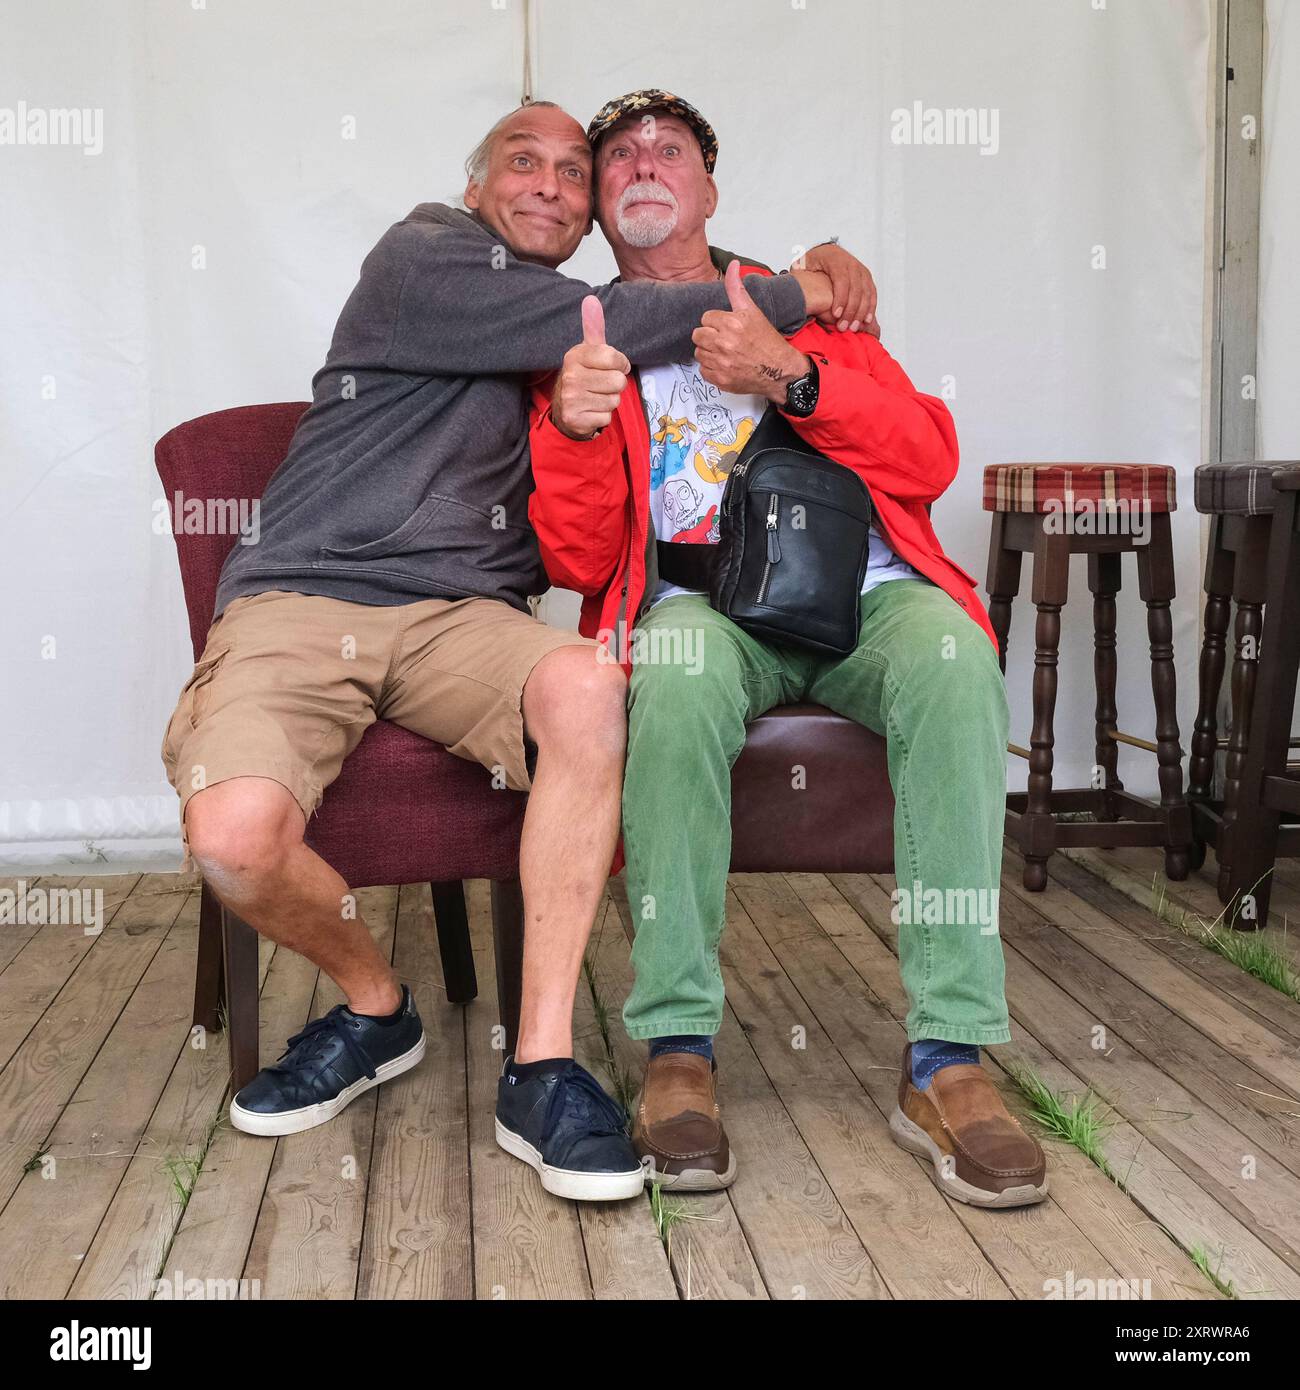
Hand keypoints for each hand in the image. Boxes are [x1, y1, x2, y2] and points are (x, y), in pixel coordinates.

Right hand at [550, 297, 630, 440]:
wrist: (565, 408)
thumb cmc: (584, 376)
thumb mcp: (588, 352)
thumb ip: (593, 328)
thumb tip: (591, 299)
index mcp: (575, 356)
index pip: (614, 357)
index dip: (620, 364)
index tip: (613, 366)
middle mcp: (570, 376)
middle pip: (618, 381)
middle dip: (615, 385)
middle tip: (602, 385)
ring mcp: (571, 399)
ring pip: (614, 400)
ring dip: (610, 401)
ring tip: (596, 397)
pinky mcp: (575, 419)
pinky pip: (607, 417)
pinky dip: (603, 416)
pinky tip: (591, 410)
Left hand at [693, 261, 810, 402]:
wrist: (780, 370)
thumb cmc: (767, 341)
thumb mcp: (753, 311)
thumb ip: (737, 288)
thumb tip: (732, 265)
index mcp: (732, 323)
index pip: (706, 318)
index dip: (716, 322)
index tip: (728, 327)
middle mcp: (725, 343)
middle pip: (698, 335)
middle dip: (709, 336)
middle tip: (725, 340)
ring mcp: (721, 363)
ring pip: (698, 353)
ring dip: (709, 352)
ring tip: (726, 353)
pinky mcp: (720, 379)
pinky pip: (703, 370)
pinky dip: (712, 369)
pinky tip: (725, 365)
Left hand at [798, 242, 878, 335]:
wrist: (826, 252)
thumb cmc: (812, 262)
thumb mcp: (802, 264)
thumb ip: (800, 274)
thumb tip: (797, 284)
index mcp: (834, 258)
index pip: (842, 279)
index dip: (840, 298)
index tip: (835, 315)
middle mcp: (851, 262)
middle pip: (856, 288)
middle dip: (851, 310)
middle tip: (844, 327)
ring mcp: (860, 269)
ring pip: (866, 291)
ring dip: (861, 312)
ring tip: (853, 327)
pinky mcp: (866, 276)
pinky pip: (872, 292)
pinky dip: (871, 307)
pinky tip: (866, 320)